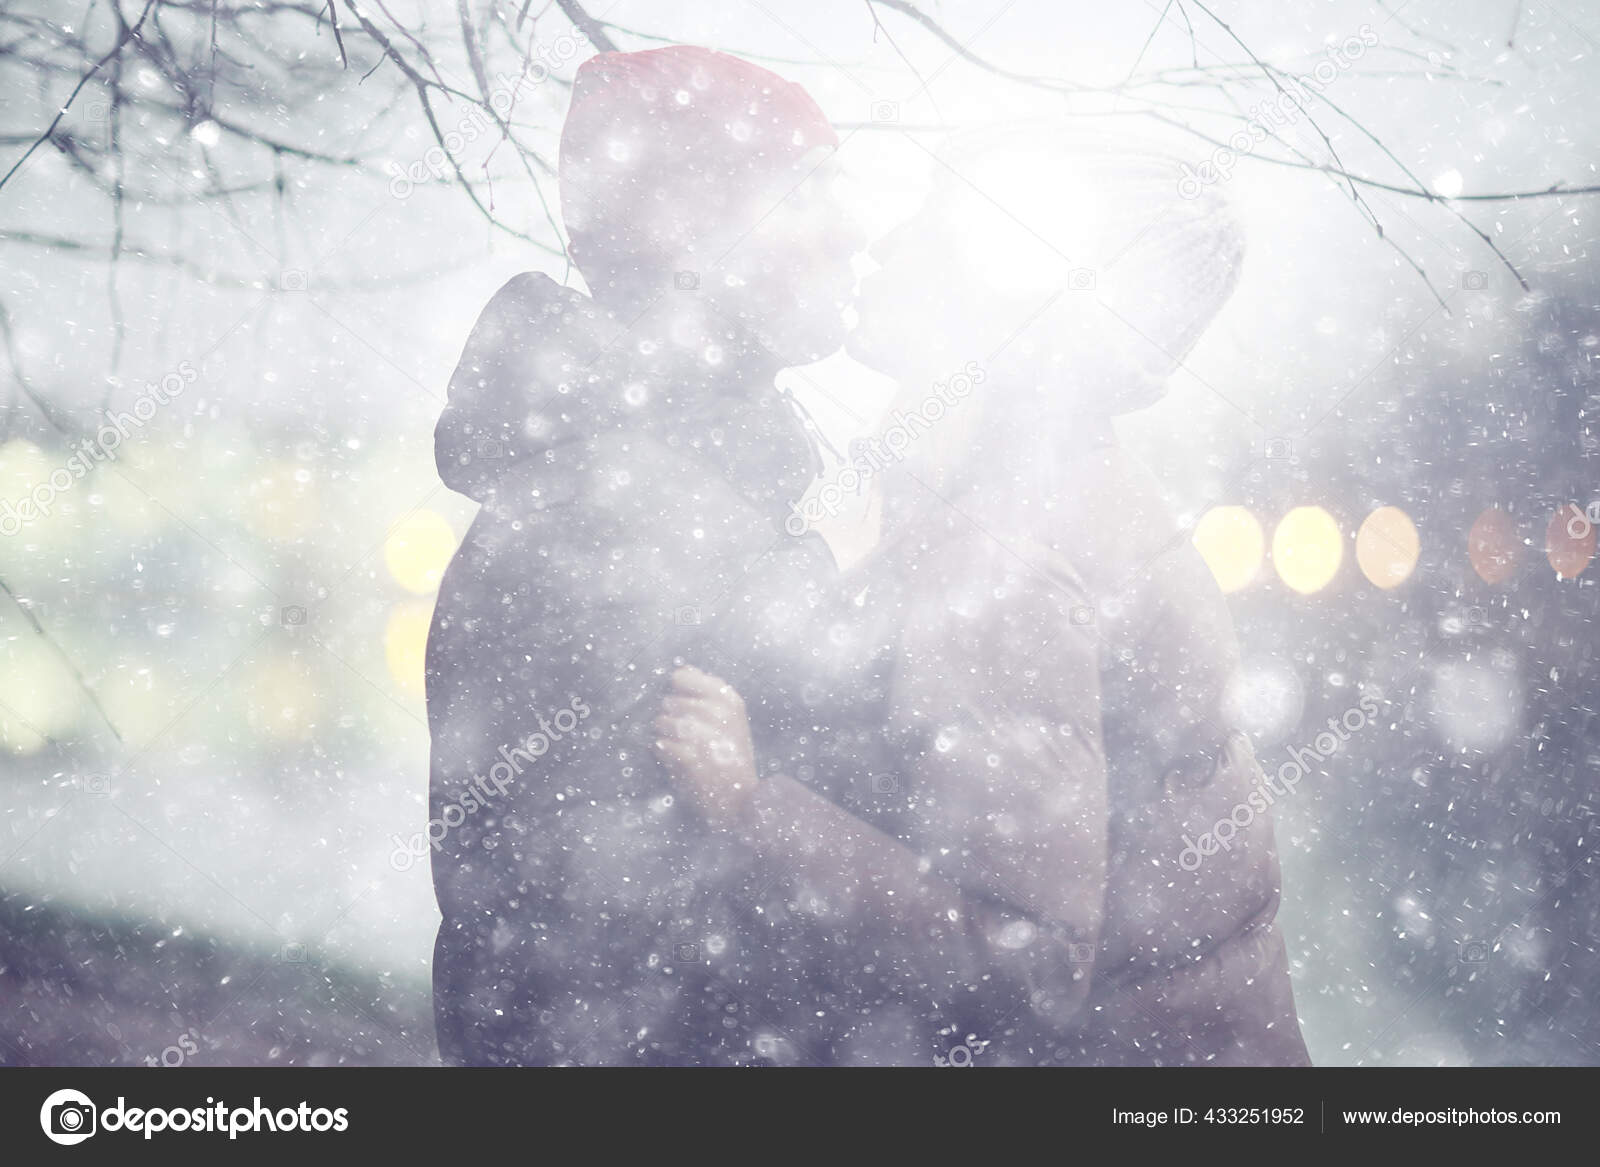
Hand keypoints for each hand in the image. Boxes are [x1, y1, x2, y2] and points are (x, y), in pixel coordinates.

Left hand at [653, 665, 758, 832]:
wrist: (740, 800)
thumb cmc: (730, 757)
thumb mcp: (729, 718)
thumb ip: (707, 692)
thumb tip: (681, 669)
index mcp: (728, 698)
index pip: (681, 676)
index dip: (674, 692)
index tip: (682, 708)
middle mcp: (718, 711)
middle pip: (667, 701)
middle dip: (668, 718)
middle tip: (684, 737)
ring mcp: (704, 733)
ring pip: (660, 721)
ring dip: (663, 736)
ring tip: (678, 748)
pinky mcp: (689, 757)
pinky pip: (659, 744)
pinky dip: (661, 753)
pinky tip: (674, 759)